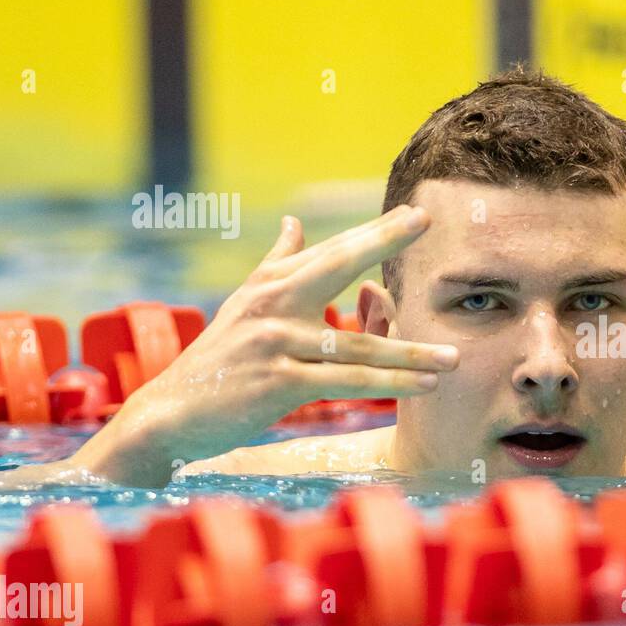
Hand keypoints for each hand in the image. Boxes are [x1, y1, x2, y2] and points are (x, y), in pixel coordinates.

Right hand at [75, 205, 457, 483]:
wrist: (171, 412)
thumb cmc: (218, 359)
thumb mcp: (245, 305)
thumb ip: (276, 263)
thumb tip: (294, 222)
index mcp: (270, 283)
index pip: (333, 251)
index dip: (375, 231)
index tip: (416, 213)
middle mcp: (272, 304)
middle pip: (338, 266)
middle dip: (383, 241)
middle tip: (427, 220)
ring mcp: (275, 343)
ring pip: (357, 345)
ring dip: (411, 354)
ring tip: (453, 358)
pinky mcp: (279, 383)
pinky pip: (346, 383)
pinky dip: (389, 385)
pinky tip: (424, 386)